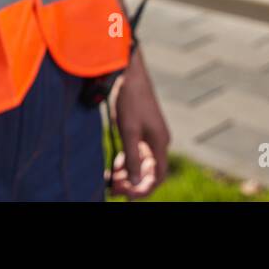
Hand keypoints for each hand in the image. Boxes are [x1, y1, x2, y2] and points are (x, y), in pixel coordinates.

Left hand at [109, 53, 169, 198]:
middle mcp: (157, 141)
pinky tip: (112, 167)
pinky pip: (134, 154)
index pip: (157, 175)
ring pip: (140, 164)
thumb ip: (132, 157)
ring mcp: (148, 136)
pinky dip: (124, 162)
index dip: (144, 189)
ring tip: (109, 181)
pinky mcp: (139, 130)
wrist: (127, 72)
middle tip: (113, 189)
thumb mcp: (129, 131)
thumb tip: (136, 182)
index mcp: (160, 142)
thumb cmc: (130, 99)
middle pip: (148, 172)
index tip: (127, 196)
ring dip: (126, 174)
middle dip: (132, 183)